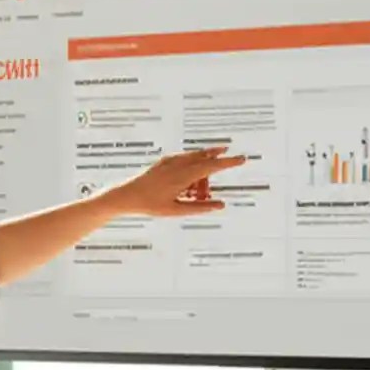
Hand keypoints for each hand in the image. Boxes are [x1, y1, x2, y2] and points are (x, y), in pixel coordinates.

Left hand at [102, 146, 245, 216]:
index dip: (228, 162)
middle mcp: (178, 164)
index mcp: (183, 175)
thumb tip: (222, 205)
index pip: (212, 166)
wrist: (127, 196)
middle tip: (204, 193)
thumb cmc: (151, 205)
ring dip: (200, 176)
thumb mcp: (177, 210)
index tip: (242, 158)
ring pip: (195, 161)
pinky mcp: (164, 162)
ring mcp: (170, 161)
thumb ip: (201, 208)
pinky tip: (186, 186)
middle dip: (211, 172)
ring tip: (194, 195)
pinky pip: (184, 161)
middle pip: (205, 161)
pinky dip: (190, 171)